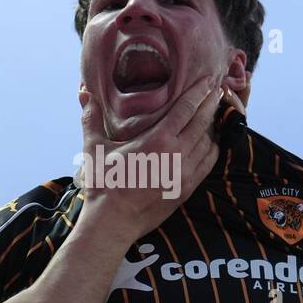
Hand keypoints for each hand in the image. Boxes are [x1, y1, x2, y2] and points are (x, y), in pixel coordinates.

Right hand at [75, 73, 222, 242]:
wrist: (113, 222)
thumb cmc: (103, 184)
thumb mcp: (94, 147)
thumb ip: (91, 117)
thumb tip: (83, 92)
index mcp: (157, 140)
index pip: (186, 108)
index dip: (200, 92)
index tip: (209, 80)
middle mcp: (177, 154)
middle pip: (203, 121)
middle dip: (212, 103)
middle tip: (219, 88)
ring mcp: (185, 172)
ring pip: (209, 142)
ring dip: (212, 126)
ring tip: (212, 113)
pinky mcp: (188, 188)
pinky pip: (209, 162)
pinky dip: (212, 148)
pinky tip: (210, 141)